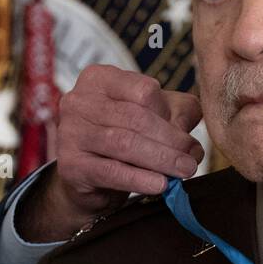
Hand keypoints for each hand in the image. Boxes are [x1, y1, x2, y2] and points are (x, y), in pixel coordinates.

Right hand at [17, 65, 204, 240]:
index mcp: (101, 78)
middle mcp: (79, 100)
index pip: (143, 90)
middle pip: (136, 118)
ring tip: (183, 171)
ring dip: (161, 159)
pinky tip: (160, 185)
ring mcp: (70, 132)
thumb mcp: (157, 114)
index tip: (185, 133)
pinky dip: (139, 179)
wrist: (89, 177)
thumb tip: (191, 138)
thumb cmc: (126, 136)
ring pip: (124, 143)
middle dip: (171, 141)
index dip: (168, 112)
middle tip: (192, 159)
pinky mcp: (70, 165)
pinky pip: (110, 171)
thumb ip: (180, 113)